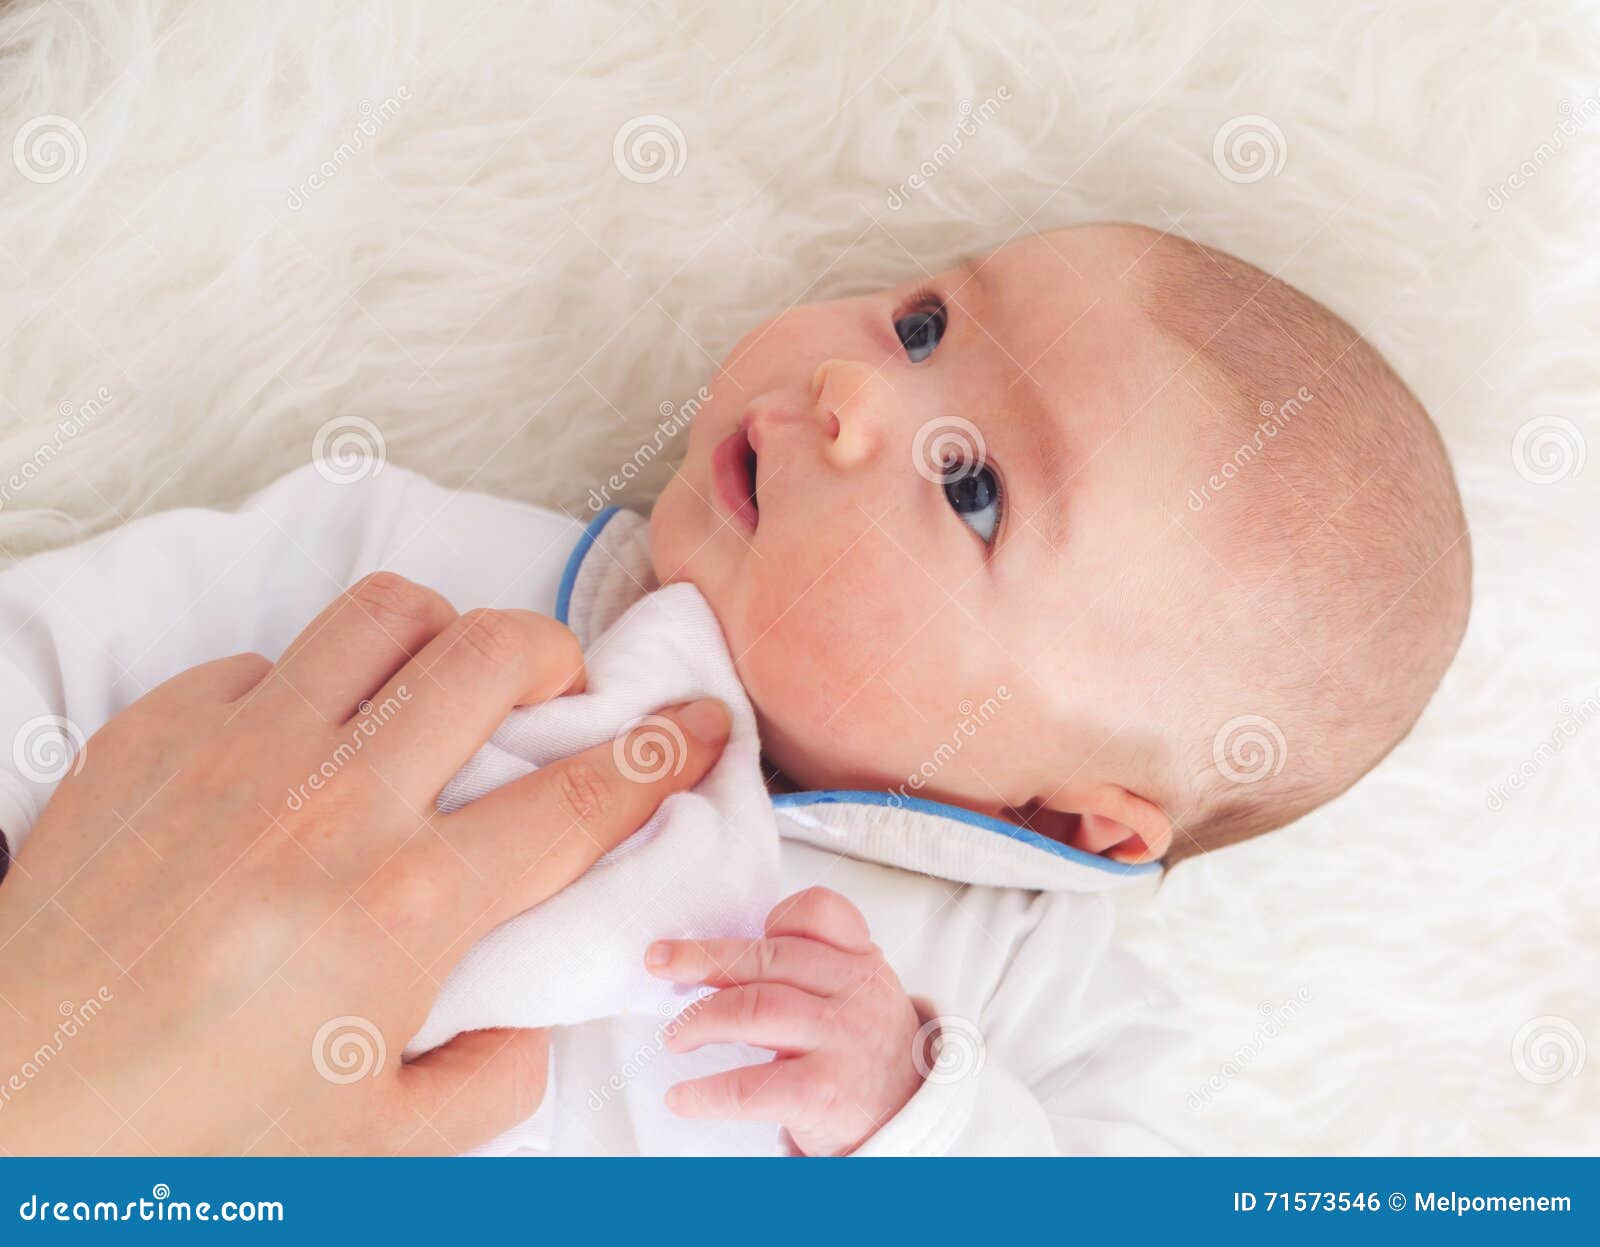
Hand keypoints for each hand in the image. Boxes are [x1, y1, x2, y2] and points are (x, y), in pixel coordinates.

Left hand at [0, 573, 729, 1153]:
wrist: (10, 1122)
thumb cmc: (188, 1141)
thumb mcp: (376, 1145)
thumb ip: (488, 1080)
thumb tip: (528, 1028)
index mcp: (409, 906)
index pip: (582, 797)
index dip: (662, 751)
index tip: (697, 725)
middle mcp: (333, 806)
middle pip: (492, 654)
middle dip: (555, 655)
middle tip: (554, 692)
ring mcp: (235, 757)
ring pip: (381, 617)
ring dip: (437, 638)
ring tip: (434, 684)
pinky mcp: (149, 739)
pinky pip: (257, 665)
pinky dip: (300, 691)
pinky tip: (291, 751)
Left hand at [646, 886, 923, 1155]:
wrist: (907, 1124)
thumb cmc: (862, 1052)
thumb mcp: (855, 995)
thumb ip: (809, 967)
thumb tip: (715, 958)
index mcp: (860, 961)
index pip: (820, 911)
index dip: (775, 917)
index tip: (742, 936)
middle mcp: (856, 993)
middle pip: (768, 958)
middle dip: (703, 958)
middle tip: (660, 964)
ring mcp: (843, 1042)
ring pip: (754, 1009)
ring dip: (700, 1020)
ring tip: (675, 1037)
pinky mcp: (824, 1094)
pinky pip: (751, 1086)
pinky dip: (706, 1092)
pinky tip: (682, 1098)